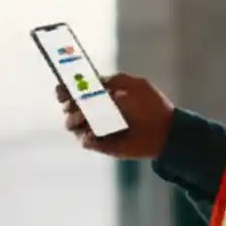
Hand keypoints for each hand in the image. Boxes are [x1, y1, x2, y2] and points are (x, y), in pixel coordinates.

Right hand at [56, 74, 174, 158]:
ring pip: (73, 125)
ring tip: (86, 118)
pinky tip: (94, 133)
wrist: (164, 130)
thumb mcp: (135, 85)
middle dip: (68, 104)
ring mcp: (96, 129)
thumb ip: (114, 80)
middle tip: (72, 103)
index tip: (61, 90)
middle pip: (69, 108)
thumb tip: (92, 83)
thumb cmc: (151, 106)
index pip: (75, 91)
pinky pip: (85, 141)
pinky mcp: (101, 145)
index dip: (65, 90)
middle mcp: (95, 112)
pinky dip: (86, 136)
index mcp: (101, 95)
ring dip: (75, 119)